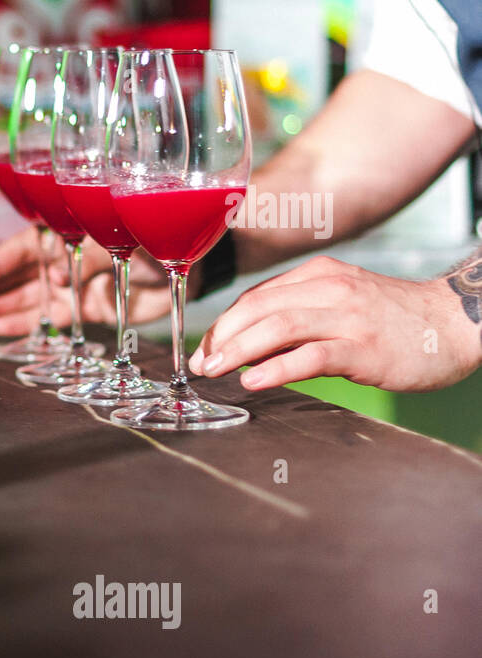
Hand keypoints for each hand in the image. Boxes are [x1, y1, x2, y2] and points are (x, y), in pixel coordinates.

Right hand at [0, 229, 176, 333]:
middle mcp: (66, 258)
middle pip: (17, 274)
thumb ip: (84, 256)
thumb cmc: (156, 234)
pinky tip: (0, 329)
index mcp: (67, 231)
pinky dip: (26, 324)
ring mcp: (74, 285)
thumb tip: (52, 280)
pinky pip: (52, 318)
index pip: (22, 249)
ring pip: (28, 298)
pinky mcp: (87, 308)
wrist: (194, 261)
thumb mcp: (118, 235)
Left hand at [188, 255, 481, 391]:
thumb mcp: (342, 302)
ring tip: (214, 370)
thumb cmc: (394, 319)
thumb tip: (247, 347)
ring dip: (238, 350)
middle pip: (258, 308)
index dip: (223, 325)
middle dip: (221, 338)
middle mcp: (330, 289)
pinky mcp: (364, 347)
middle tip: (200, 364)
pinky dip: (276, 368)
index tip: (204, 350)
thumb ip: (298, 317)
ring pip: (277, 327)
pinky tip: (253, 381)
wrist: (457, 322)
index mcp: (318, 276)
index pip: (255, 298)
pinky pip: (310, 355)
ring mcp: (348, 316)